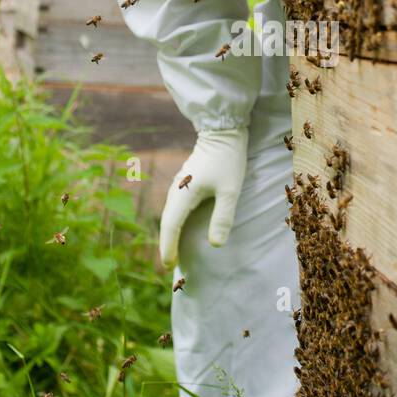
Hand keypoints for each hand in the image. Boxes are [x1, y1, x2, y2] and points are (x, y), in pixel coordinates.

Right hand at [159, 127, 248, 268]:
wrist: (222, 130)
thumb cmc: (227, 159)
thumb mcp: (230, 190)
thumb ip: (222, 217)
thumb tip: (215, 245)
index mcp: (183, 195)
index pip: (171, 227)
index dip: (168, 248)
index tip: (170, 266)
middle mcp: (176, 192)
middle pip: (167, 223)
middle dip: (167, 244)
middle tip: (169, 265)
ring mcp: (178, 186)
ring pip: (170, 215)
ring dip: (170, 234)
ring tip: (173, 251)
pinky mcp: (184, 183)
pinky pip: (176, 208)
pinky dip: (175, 223)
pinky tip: (181, 228)